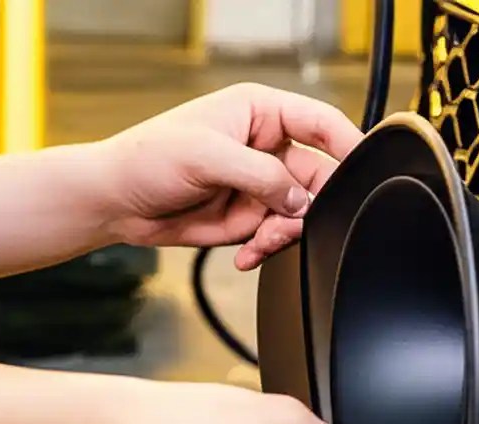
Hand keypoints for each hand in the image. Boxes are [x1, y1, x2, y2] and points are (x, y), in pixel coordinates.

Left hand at [92, 83, 362, 270]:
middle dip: (311, 205)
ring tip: (258, 243)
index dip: (348, 145)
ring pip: (302, 212)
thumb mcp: (206, 156)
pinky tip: (246, 255)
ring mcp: (261, 184)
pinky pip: (279, 236)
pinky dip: (268, 249)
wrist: (115, 202)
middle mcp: (268, 147)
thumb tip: (300, 201)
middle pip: (320, 176)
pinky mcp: (251, 216)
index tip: (363, 172)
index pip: (322, 123)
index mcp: (262, 113)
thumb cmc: (146, 159)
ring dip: (286, 233)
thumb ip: (261, 175)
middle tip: (293, 223)